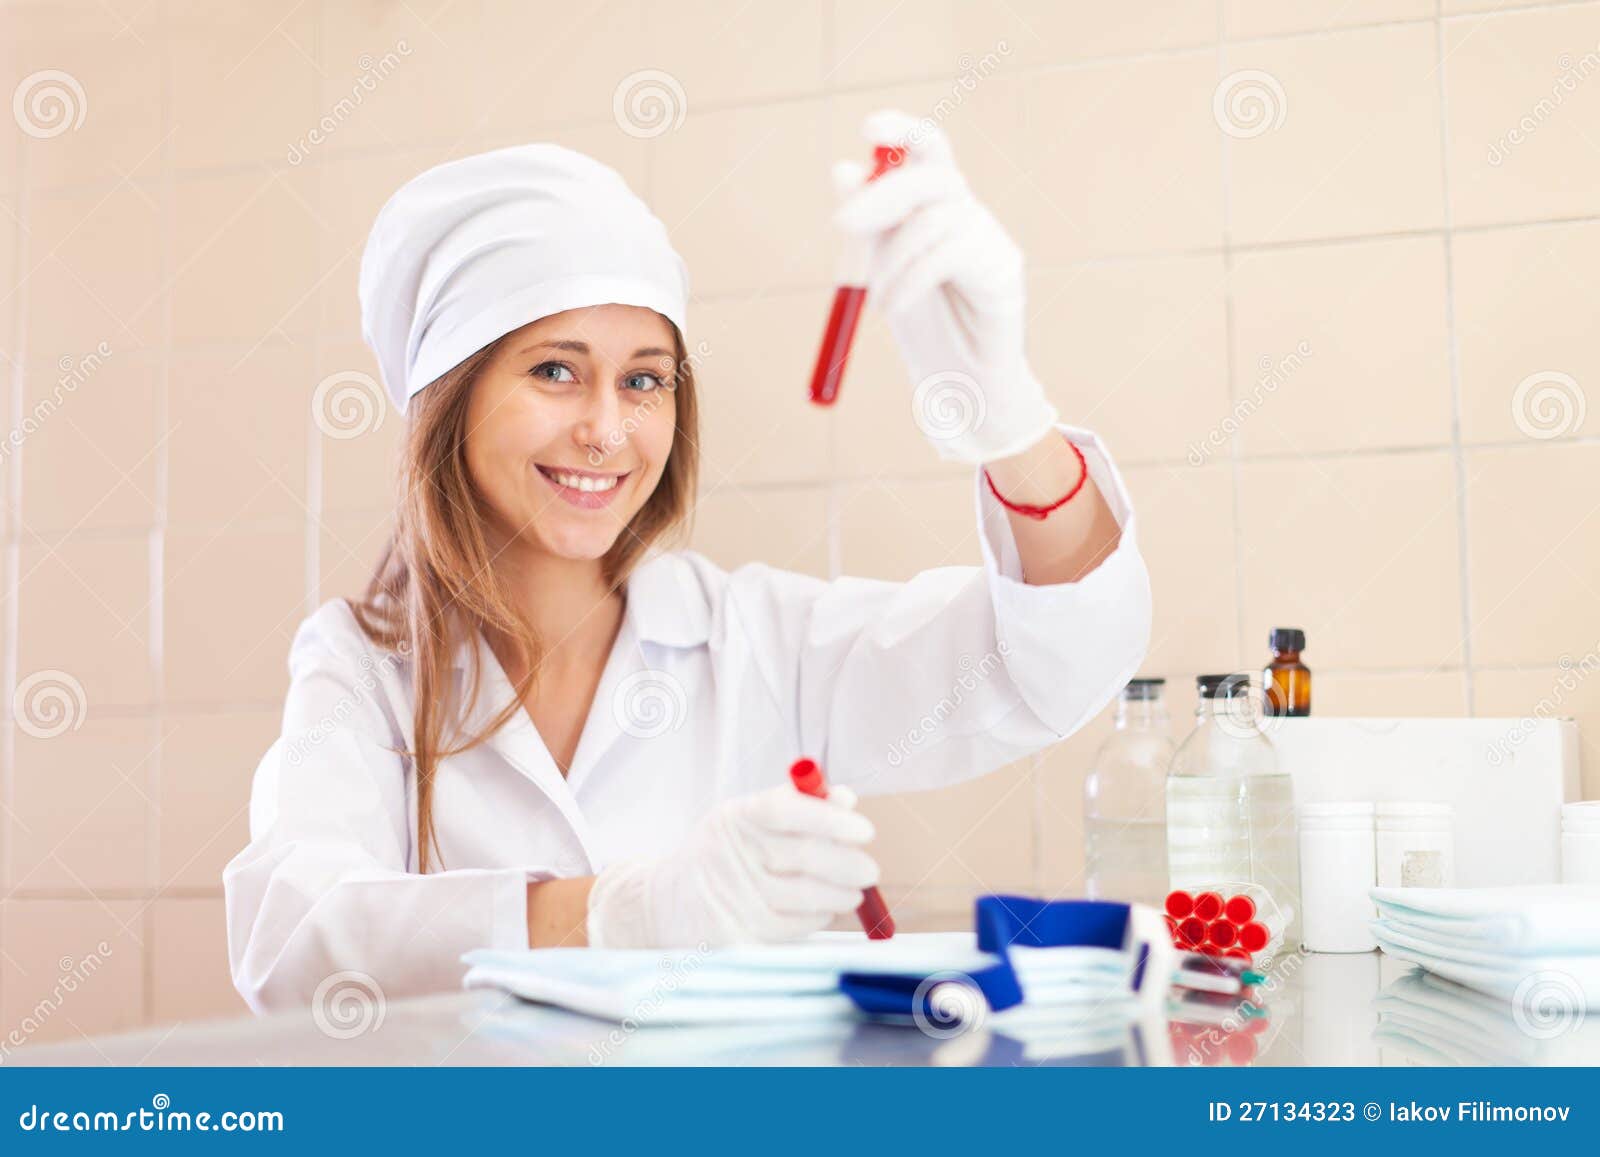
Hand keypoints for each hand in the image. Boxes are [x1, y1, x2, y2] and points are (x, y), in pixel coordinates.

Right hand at [585, 784, 879, 947]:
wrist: (666, 903)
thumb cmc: (723, 854)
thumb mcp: (747, 820)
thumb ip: (797, 806)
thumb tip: (847, 798)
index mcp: (736, 818)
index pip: (785, 809)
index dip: (828, 817)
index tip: (864, 829)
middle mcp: (730, 856)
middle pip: (803, 855)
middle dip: (848, 863)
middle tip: (869, 870)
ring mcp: (732, 898)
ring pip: (805, 897)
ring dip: (839, 895)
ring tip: (852, 892)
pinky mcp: (738, 935)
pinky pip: (795, 927)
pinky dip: (818, 918)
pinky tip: (821, 910)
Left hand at [832, 109, 1058, 464]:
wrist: (960, 381)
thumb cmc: (924, 324)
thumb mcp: (882, 266)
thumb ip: (866, 222)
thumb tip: (841, 169)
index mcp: (936, 204)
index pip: (927, 148)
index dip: (902, 130)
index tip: (868, 129)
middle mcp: (968, 211)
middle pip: (932, 174)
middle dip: (882, 193)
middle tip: (842, 224)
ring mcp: (990, 238)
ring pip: (935, 218)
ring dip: (892, 257)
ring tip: (879, 300)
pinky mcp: (1003, 269)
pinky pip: (949, 254)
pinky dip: (911, 279)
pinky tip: (897, 307)